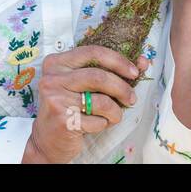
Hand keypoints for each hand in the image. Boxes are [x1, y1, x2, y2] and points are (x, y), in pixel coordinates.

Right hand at [25, 45, 149, 162]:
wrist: (47, 139)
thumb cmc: (71, 107)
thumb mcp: (86, 85)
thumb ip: (111, 71)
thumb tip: (143, 61)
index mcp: (57, 62)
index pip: (94, 52)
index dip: (118, 61)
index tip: (135, 72)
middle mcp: (52, 78)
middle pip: (99, 76)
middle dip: (122, 88)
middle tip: (131, 98)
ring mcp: (55, 99)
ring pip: (101, 101)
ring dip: (116, 111)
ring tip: (115, 116)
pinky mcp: (63, 120)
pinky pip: (97, 120)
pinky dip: (104, 124)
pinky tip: (97, 124)